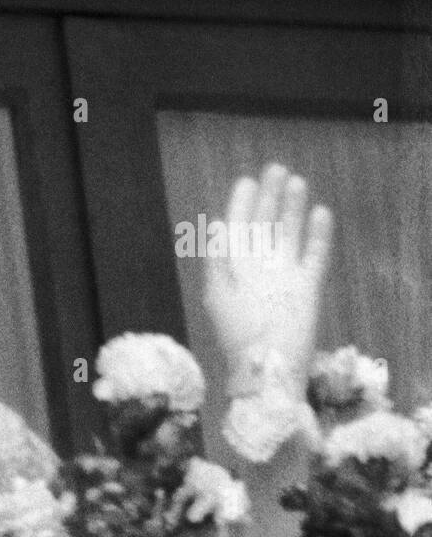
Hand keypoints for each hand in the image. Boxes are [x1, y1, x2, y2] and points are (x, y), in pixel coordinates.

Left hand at [202, 163, 333, 386]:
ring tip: (296, 181)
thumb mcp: (220, 293)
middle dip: (268, 197)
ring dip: (292, 208)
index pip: (237, 229)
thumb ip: (219, 258)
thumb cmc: (238, 332)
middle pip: (264, 225)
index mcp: (233, 268)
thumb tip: (215, 223)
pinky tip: (320, 212)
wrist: (266, 368)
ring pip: (289, 233)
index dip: (240, 205)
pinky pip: (314, 255)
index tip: (246, 181)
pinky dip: (318, 234)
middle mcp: (258, 267)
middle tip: (274, 168)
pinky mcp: (307, 286)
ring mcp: (283, 275)